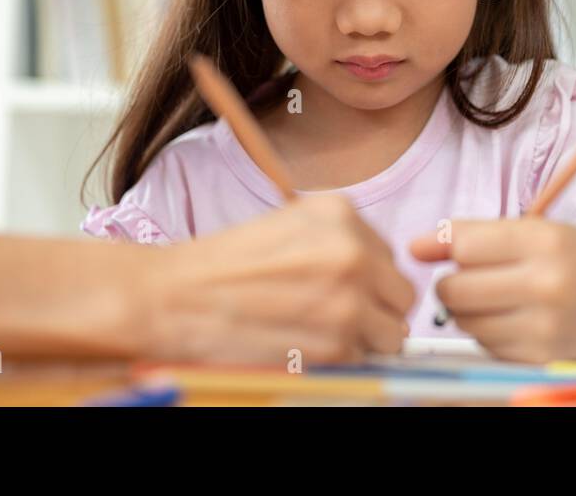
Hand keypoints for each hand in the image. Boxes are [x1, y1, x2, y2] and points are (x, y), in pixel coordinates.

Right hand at [139, 194, 414, 365]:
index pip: (390, 257)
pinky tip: (306, 347)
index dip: (369, 280)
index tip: (343, 290)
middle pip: (401, 295)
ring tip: (321, 335)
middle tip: (338, 318)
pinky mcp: (336, 344)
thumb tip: (378, 273)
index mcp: (341, 213)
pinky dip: (342, 361)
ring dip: (364, 340)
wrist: (174, 297)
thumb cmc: (223, 265)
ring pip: (391, 333)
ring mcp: (349, 298)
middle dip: (376, 310)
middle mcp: (353, 250)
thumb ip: (338, 241)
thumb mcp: (289, 225)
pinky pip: (364, 360)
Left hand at [410, 218, 575, 361]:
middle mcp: (546, 284)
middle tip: (469, 277)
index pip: (463, 245)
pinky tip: (512, 318)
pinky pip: (485, 346)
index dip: (443, 248)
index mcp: (543, 240)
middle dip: (450, 284)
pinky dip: (488, 332)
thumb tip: (414, 247)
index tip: (443, 251)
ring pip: (464, 322)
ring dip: (467, 310)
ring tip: (496, 296)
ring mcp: (545, 327)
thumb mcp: (533, 229)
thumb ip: (473, 234)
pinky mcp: (543, 357)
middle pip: (454, 290)